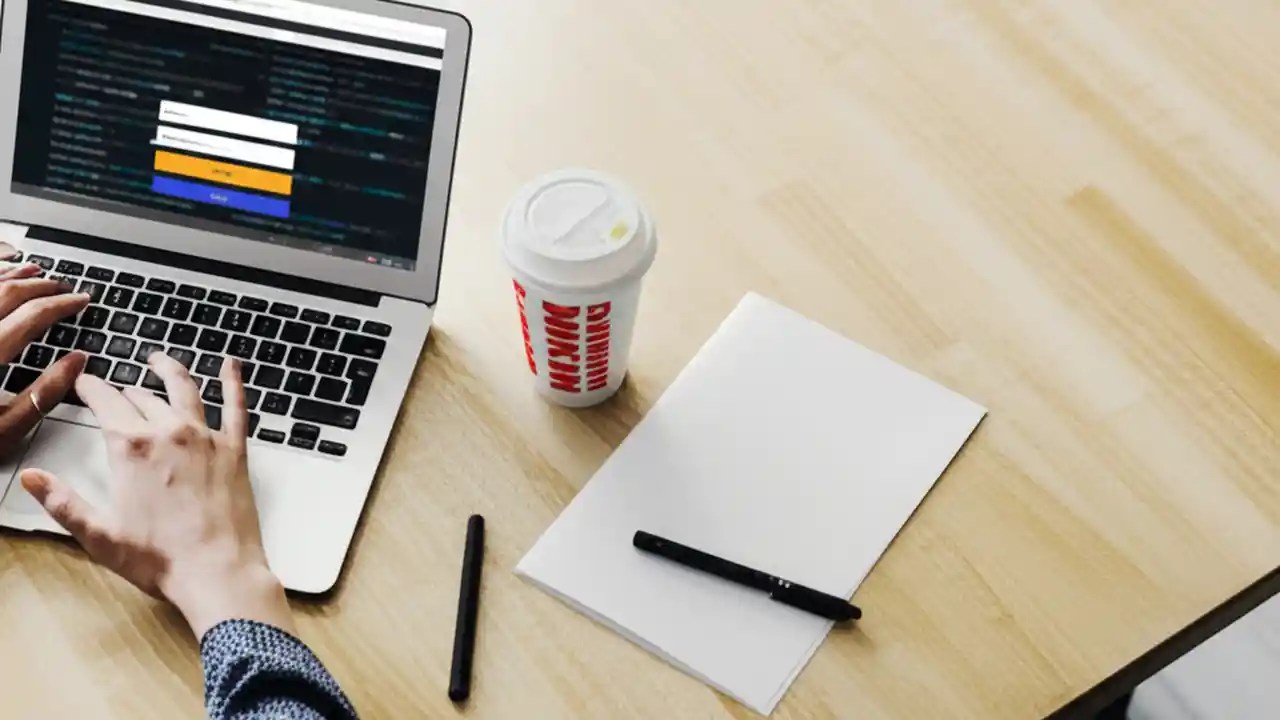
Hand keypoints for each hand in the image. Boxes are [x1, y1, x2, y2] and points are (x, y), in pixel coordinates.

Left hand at [0, 242, 89, 454]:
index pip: (32, 316)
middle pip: (7, 293)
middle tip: (63, 286)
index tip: (80, 301)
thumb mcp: (3, 430)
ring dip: (9, 272)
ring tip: (31, 268)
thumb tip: (76, 363)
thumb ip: (42, 395)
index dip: (62, 304)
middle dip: (41, 285)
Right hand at [19, 353, 294, 637]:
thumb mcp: (99, 533)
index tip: (85, 383)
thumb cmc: (161, 559)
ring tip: (159, 360)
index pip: (105, 403)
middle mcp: (169, 433)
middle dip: (125, 391)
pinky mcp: (235, 450)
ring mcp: (206, 438)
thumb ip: (62, 501)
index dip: (92, 389)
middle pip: (143, 398)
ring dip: (170, 370)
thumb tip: (32, 477)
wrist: (218, 572)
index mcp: (131, 449)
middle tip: (117, 390)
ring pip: (185, 390)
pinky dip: (233, 382)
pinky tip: (231, 364)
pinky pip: (236, 406)